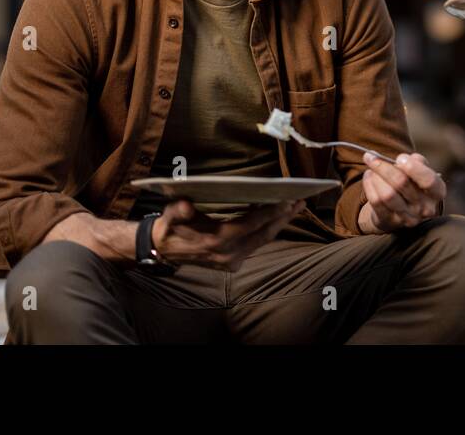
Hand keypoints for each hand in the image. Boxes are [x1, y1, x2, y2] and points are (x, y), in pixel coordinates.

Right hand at [151, 197, 302, 270]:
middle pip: (262, 234)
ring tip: (296, 207)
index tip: (286, 201)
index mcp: (215, 240)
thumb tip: (187, 206)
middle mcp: (227, 254)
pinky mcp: (233, 263)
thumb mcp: (169, 215)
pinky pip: (256, 245)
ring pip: (262, 241)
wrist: (163, 251)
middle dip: (283, 218)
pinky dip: (268, 230)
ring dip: (280, 224)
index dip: (269, 213)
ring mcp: (231, 261)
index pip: (249, 225)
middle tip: (300, 201)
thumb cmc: (170, 227)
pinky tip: (278, 217)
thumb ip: (178, 211)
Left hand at [357, 152, 446, 233]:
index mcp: (437, 192)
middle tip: (370, 156)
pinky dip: (368, 185)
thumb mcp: (421, 171)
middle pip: (401, 183)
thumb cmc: (413, 184)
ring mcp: (408, 218)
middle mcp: (425, 208)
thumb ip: (417, 162)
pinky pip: (376, 202)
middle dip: (383, 166)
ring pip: (387, 194)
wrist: (401, 208)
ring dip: (375, 177)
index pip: (428, 180)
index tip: (399, 157)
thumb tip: (403, 159)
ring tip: (370, 168)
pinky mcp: (390, 222)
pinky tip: (368, 177)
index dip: (413, 168)